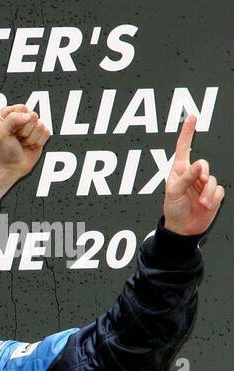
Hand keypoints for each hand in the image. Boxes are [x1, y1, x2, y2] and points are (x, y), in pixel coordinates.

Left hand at [0, 104, 49, 201]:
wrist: (10, 166)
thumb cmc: (4, 150)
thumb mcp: (1, 133)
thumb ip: (12, 119)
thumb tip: (29, 116)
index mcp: (9, 113)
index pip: (22, 108)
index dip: (17, 121)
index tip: (10, 131)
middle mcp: (21, 117)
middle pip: (34, 116)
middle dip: (25, 131)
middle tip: (17, 139)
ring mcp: (32, 125)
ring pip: (41, 125)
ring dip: (31, 139)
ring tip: (23, 143)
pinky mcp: (41, 134)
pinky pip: (46, 133)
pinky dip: (38, 142)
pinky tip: (30, 146)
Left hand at [163, 114, 223, 235]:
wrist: (183, 228)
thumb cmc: (173, 209)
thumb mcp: (173, 192)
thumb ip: (186, 177)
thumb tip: (200, 165)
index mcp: (179, 171)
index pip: (183, 147)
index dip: (188, 132)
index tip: (191, 117)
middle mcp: (192, 175)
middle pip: (204, 164)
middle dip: (203, 175)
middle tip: (199, 184)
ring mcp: (204, 184)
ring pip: (213, 179)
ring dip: (207, 192)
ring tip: (200, 203)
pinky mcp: (213, 193)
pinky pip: (220, 190)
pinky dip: (213, 198)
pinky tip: (205, 205)